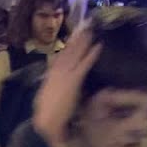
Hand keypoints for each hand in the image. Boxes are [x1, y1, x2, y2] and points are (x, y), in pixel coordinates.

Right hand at [32, 25, 100, 146]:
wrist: (46, 122)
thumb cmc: (46, 114)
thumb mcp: (47, 97)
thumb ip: (53, 87)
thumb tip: (54, 82)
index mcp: (51, 75)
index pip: (61, 57)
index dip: (68, 46)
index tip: (75, 36)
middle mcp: (58, 71)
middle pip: (69, 50)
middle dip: (77, 38)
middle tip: (86, 25)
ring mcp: (66, 74)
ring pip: (76, 53)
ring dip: (84, 41)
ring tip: (92, 30)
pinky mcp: (74, 80)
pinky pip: (84, 64)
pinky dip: (92, 54)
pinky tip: (99, 46)